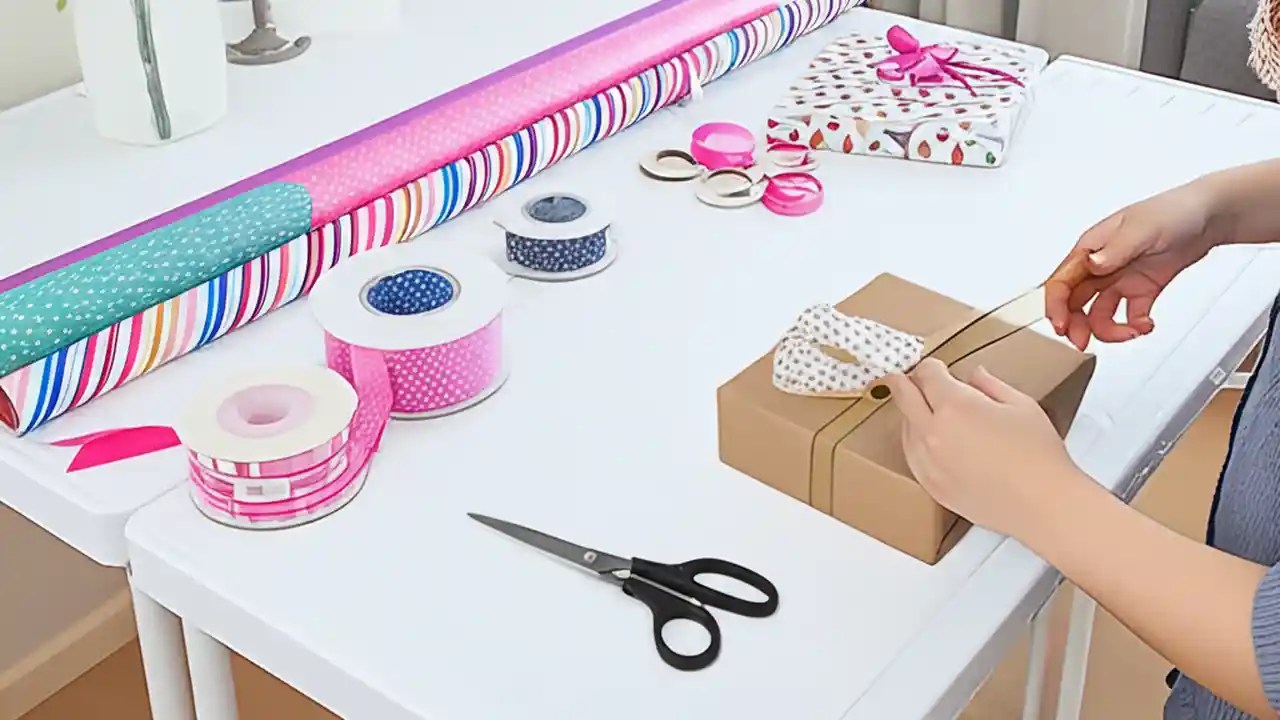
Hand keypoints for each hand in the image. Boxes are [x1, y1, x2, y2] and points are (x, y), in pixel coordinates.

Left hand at [883, 359, 1087, 538]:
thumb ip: (990, 384)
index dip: (931, 367)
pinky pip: (911, 455)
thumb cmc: (1038, 456)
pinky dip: (917, 442)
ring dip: (913, 414)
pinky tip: (932, 440)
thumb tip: (974, 375)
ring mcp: (928, 461)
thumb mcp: (1020, 405)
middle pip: (903, 396)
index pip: (926, 375)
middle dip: (904, 382)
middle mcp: (934, 432)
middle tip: (906, 378)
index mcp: (955, 406)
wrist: (1042, 504)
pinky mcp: (931, 485)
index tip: (936, 368)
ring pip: (905, 427)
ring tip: (931, 412)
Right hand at [1045, 182, 1223, 350]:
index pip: (1061, 282)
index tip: (1061, 326)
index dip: (1056, 306)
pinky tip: (1147, 325)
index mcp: (1091, 249)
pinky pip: (1129, 315)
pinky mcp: (1141, 290)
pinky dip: (1134, 325)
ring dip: (1107, 330)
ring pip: (1098, 314)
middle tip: (1084, 343)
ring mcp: (1120, 280)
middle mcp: (1100, 266)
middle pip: (1074, 303)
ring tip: (1130, 333)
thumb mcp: (1142, 229)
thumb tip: (1091, 264)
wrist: (1209, 216)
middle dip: (1076, 325)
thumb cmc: (1173, 211)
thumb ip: (1115, 250)